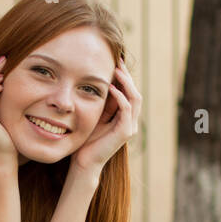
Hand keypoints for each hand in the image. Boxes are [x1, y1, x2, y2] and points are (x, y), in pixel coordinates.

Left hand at [70, 55, 140, 174]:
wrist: (85, 161)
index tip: (115, 61)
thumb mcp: (95, 114)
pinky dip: (120, 96)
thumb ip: (101, 101)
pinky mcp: (125, 132)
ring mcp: (130, 126)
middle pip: (135, 91)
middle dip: (127, 75)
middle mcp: (131, 120)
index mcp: (125, 116)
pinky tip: (111, 86)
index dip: (125, 76)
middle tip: (118, 60)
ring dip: (126, 82)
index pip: (130, 91)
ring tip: (116, 69)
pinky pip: (127, 109)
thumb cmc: (87, 139)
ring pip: (135, 98)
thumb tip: (99, 80)